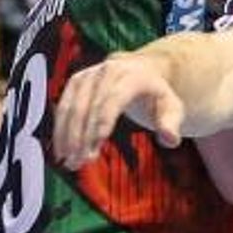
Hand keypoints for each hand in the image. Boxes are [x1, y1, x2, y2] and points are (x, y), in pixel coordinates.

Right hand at [53, 51, 184, 168]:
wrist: (143, 69)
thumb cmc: (157, 93)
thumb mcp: (172, 106)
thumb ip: (171, 123)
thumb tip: (170, 139)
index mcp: (132, 75)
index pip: (114, 99)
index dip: (102, 122)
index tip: (94, 146)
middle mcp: (108, 70)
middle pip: (90, 105)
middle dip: (82, 136)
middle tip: (79, 163)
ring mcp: (90, 74)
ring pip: (72, 106)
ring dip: (67, 136)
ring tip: (69, 162)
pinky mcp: (77, 81)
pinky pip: (63, 106)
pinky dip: (60, 129)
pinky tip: (61, 150)